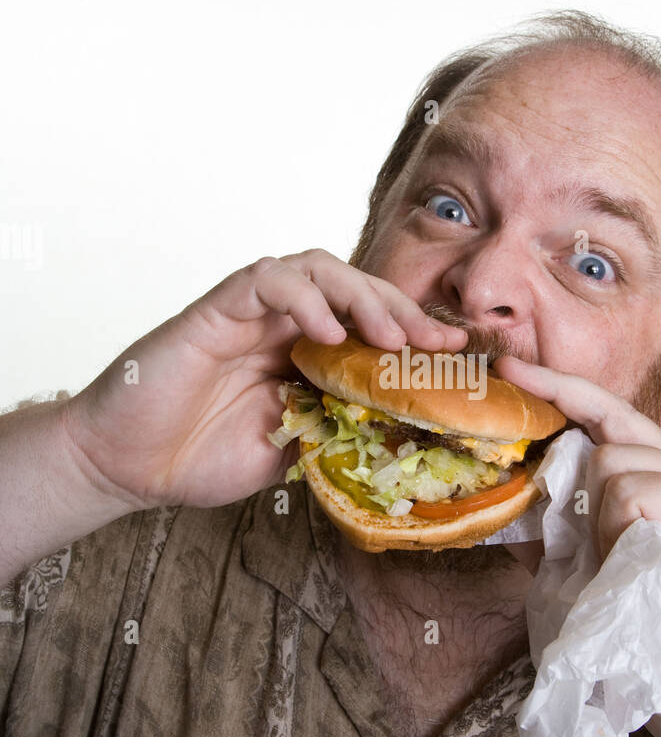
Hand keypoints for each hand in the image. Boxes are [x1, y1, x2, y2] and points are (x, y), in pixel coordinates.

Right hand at [63, 250, 467, 511]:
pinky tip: (328, 330)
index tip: (457, 355)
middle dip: (400, 309)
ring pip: (316, 269)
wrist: (128, 467)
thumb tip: (400, 436)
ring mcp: (249, 313)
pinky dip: (303, 297)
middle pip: (354, 287)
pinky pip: (265, 280)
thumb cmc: (199, 458)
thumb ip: (333, 433)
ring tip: (389, 334)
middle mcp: (282, 323)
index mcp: (303, 354)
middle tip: (435, 342)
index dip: (414, 333)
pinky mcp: (215, 310)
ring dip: (361, 295)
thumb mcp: (288, 454)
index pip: (369, 324)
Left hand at [492, 355, 660, 682]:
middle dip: (559, 397)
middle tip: (510, 376)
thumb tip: (495, 490)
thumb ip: (542, 522)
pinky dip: (616, 525)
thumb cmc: (623, 622)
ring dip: (594, 512)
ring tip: (613, 556)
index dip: (557, 388)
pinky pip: (629, 488)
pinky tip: (632, 556)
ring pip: (611, 458)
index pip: (600, 414)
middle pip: (607, 417)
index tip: (508, 368)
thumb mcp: (566, 563)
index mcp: (644, 474)